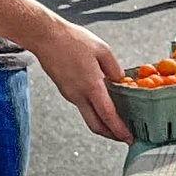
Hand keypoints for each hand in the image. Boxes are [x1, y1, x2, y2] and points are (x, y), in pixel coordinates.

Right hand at [34, 16, 130, 140]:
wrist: (46, 37)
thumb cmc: (71, 40)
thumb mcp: (102, 50)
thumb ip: (114, 68)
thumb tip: (120, 80)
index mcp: (91, 86)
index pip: (108, 116)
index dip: (120, 130)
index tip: (129, 138)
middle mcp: (78, 95)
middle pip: (95, 125)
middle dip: (110, 135)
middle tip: (122, 136)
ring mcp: (70, 94)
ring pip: (88, 116)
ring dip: (102, 122)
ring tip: (115, 119)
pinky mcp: (65, 90)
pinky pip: (81, 105)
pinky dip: (93, 110)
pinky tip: (101, 102)